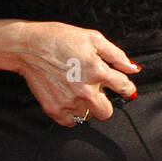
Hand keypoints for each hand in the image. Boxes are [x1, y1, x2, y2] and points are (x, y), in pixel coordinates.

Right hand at [11, 21, 140, 125]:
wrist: (28, 47)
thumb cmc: (59, 38)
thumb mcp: (93, 39)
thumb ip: (116, 55)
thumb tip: (133, 69)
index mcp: (98, 72)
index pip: (124, 87)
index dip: (126, 87)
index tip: (123, 87)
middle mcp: (85, 90)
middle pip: (107, 112)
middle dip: (106, 101)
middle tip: (97, 90)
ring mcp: (69, 102)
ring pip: (89, 116)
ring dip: (87, 106)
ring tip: (78, 90)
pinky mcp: (54, 109)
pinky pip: (72, 122)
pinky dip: (72, 114)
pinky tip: (69, 98)